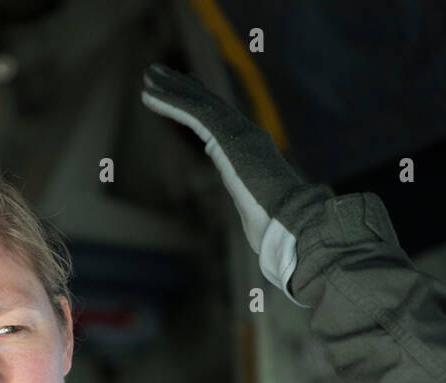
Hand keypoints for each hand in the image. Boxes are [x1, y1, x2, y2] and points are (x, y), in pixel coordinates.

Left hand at [140, 62, 322, 299]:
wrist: (297, 225)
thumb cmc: (285, 233)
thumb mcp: (264, 221)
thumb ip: (260, 221)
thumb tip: (268, 246)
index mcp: (255, 155)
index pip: (224, 124)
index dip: (203, 106)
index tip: (186, 93)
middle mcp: (248, 138)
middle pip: (210, 105)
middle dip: (184, 88)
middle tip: (159, 74)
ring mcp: (239, 135)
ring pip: (200, 103)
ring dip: (171, 89)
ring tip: (149, 76)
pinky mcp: (228, 139)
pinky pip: (193, 114)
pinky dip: (170, 103)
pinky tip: (148, 95)